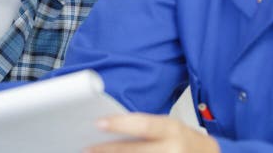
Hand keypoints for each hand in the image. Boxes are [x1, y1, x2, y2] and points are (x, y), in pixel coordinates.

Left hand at [87, 114, 219, 152]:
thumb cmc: (184, 141)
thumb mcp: (169, 128)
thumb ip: (145, 129)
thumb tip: (110, 129)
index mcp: (172, 130)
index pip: (143, 124)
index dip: (120, 124)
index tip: (98, 123)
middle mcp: (173, 150)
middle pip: (135, 152)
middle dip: (108, 151)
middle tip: (87, 149)